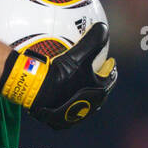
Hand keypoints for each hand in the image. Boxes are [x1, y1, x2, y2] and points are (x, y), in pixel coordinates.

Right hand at [0, 22, 116, 129]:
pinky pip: (65, 108)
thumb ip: (93, 39)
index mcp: (99, 92)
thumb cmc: (59, 74)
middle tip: (95, 70)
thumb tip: (103, 27)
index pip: (111, 78)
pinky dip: (66, 99)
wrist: (37, 94)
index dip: (110, 68)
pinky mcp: (60, 121)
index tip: (109, 61)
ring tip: (76, 81)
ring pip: (82, 101)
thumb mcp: (77, 54)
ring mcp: (74, 116)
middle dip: (98, 80)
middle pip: (99, 91)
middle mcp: (90, 106)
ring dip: (82, 91)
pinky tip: (58, 93)